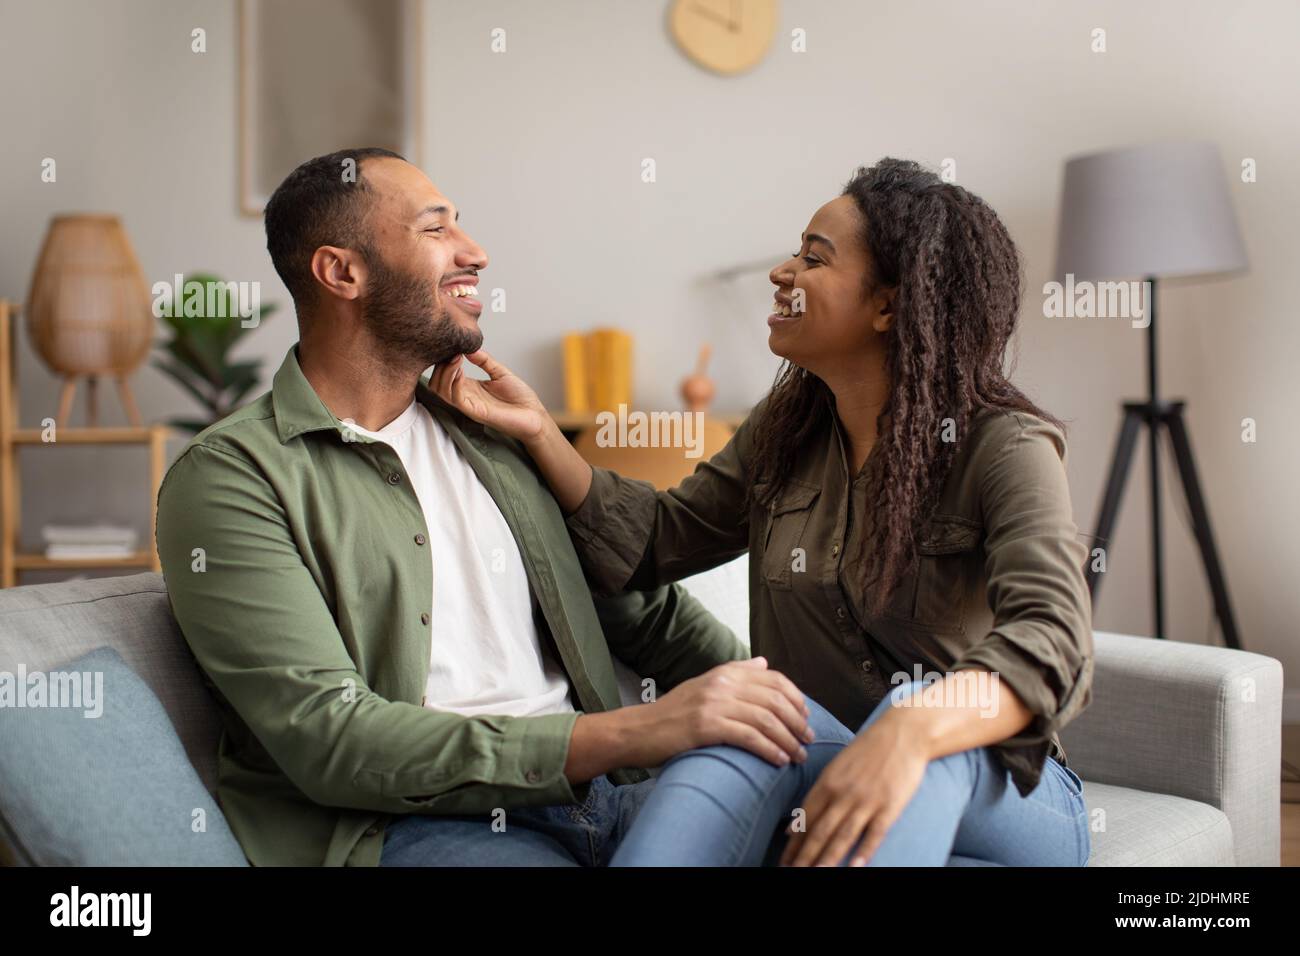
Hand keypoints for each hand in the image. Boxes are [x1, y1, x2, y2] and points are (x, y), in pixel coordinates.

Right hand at [430, 350, 548, 443]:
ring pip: (442, 391)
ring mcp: (469, 405)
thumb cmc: (520, 398)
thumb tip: (470, 347)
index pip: (444, 375)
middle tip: (451, 352)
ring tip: (456, 358)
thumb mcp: (500, 372)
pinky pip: (457, 398)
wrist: (535, 416)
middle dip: (439, 367)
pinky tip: (461, 370)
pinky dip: (455, 382)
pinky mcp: (476, 412)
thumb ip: (484, 360)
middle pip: (436, 384)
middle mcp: (466, 397)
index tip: (450, 346)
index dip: (443, 361)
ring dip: (445, 373)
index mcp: (469, 388)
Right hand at [626, 657, 814, 767]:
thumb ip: (736, 673)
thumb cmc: (673, 714)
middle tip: (808, 741)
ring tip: (798, 756)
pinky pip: (748, 737)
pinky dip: (768, 749)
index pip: (774, 679)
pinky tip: (778, 760)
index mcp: (725, 673)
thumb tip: (764, 663)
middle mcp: (722, 684)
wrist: (638, 730)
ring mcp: (713, 704)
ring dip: (788, 740)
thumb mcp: (704, 685)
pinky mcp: (705, 726)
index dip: (796, 699)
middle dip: (797, 723)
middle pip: (775, 700)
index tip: (806, 717)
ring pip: (765, 719)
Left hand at [779, 707, 930, 866]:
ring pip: (842, 837)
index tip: (783, 862)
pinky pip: (874, 833)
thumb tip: (793, 826)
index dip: (793, 845)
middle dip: (804, 858)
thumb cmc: (868, 750)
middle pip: (819, 832)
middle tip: (792, 874)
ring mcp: (866, 800)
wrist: (903, 733)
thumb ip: (817, 796)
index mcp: (827, 783)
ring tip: (816, 876)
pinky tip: (854, 867)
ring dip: (827, 860)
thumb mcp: (836, 768)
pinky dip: (864, 852)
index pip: (804, 820)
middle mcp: (843, 793)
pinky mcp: (889, 806)